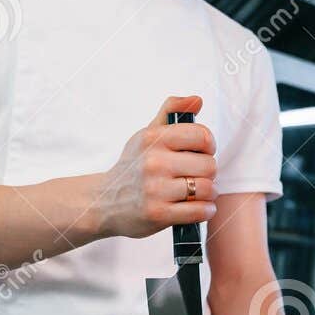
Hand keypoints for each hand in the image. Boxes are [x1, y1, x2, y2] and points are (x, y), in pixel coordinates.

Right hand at [92, 94, 217, 237]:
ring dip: (209, 193)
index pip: (202, 136)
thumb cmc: (133, 166)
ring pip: (207, 188)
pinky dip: (206, 210)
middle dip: (209, 172)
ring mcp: (155, 190)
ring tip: (200, 192)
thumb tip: (197, 99)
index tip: (203, 152)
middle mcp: (153, 162)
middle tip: (198, 175)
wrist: (104, 202)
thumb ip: (171, 112)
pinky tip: (200, 207)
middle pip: (209, 165)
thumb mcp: (146, 135)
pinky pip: (200, 211)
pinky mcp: (158, 214)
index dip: (209, 145)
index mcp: (153, 138)